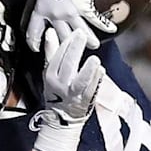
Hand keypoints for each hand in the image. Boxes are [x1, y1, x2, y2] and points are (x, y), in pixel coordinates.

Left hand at [24, 0, 120, 50]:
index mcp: (40, 7)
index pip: (33, 31)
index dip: (34, 42)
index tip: (37, 49)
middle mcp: (54, 14)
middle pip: (59, 37)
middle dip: (65, 47)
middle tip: (70, 52)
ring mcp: (69, 13)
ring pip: (79, 34)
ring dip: (88, 41)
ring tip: (93, 46)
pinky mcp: (84, 7)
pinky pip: (95, 21)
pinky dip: (104, 26)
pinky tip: (110, 30)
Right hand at [30, 29, 102, 150]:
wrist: (61, 118)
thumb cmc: (56, 91)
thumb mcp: (49, 71)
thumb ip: (51, 51)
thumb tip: (50, 32)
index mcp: (51, 76)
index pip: (58, 56)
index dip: (67, 43)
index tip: (75, 32)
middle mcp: (61, 85)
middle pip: (68, 66)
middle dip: (75, 50)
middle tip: (82, 36)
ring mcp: (74, 94)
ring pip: (80, 81)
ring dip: (88, 70)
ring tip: (94, 60)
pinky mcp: (86, 101)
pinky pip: (92, 89)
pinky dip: (97, 80)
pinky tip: (101, 70)